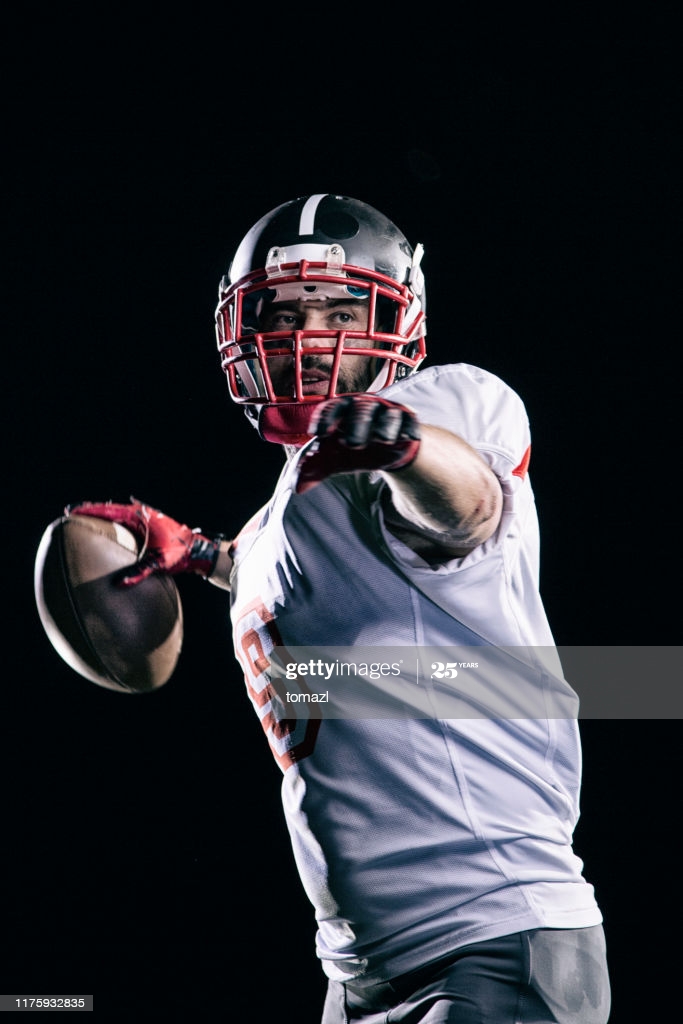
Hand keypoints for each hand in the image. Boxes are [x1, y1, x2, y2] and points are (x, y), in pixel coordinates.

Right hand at [66, 499, 221, 585]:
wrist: (198, 550)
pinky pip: (125, 518)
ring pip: (118, 511)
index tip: (72, 510)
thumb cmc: (180, 554)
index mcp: (142, 517)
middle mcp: (142, 513)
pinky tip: (105, 522)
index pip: (111, 511)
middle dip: (92, 510)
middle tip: (70, 510)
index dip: (91, 510)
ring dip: (102, 513)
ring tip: (83, 514)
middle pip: (111, 508)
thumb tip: (119, 584)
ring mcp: (146, 516)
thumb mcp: (159, 564)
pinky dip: (113, 518)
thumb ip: (140, 573)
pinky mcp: (148, 524)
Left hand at [295, 395, 420, 494]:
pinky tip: (407, 438)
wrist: (386, 450)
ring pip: (387, 414)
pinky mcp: (407, 421)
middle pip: (361, 409)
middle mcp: (365, 407)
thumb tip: (296, 488)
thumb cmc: (355, 449)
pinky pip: (409, 422)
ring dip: (384, 427)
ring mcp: (388, 412)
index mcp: (343, 411)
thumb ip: (315, 469)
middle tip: (352, 444)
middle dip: (357, 424)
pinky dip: (408, 429)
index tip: (318, 434)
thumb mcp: (334, 460)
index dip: (325, 418)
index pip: (331, 408)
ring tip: (381, 440)